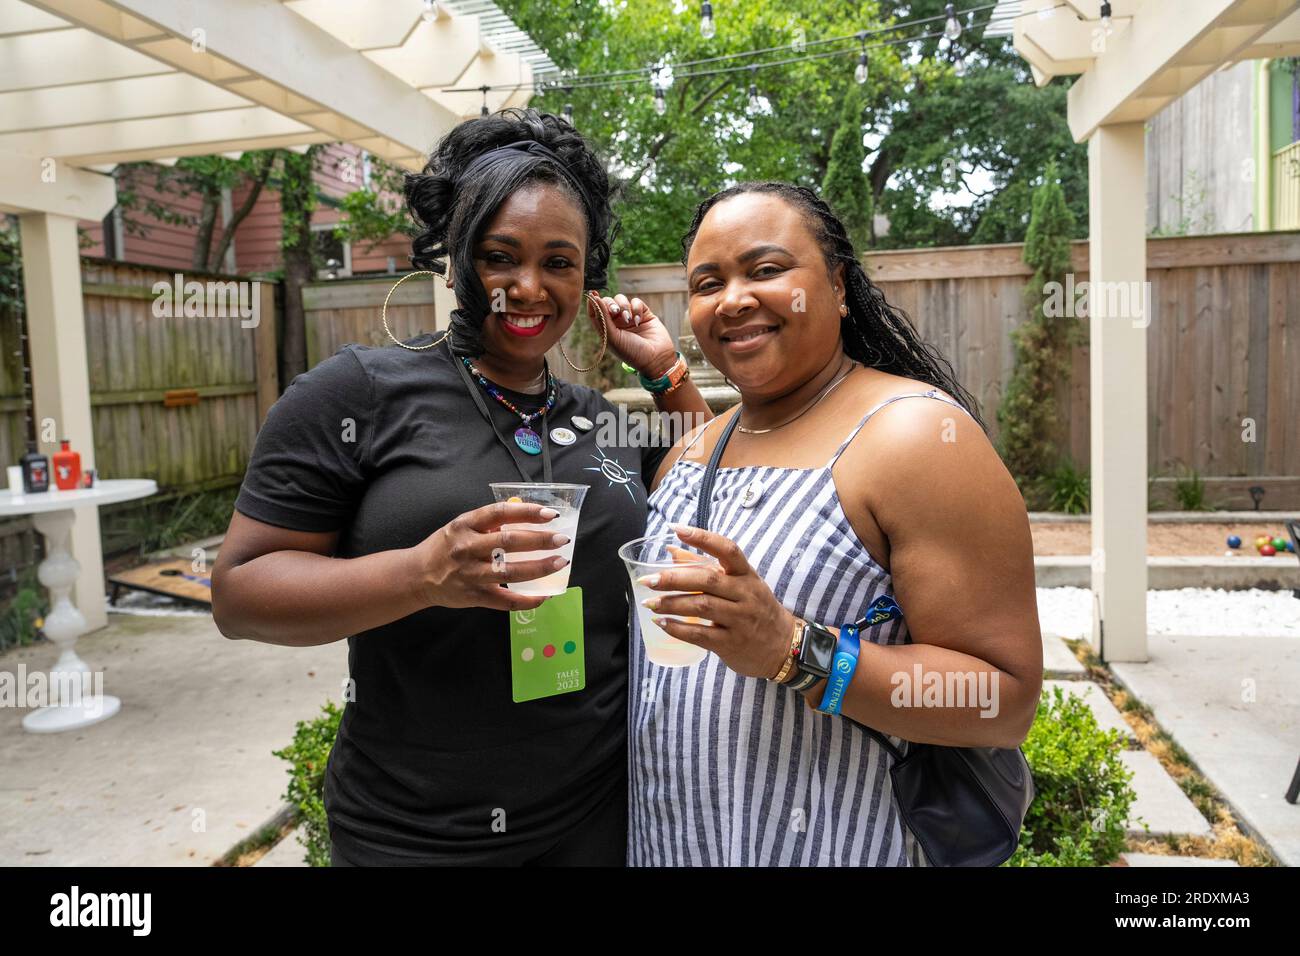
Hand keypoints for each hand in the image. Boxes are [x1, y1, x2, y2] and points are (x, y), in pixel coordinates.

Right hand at [410, 501, 569, 611]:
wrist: (417, 576)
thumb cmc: (445, 547)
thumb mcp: (461, 526)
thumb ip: (488, 522)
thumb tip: (526, 516)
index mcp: (465, 524)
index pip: (500, 513)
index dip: (527, 512)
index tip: (550, 514)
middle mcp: (467, 547)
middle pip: (509, 543)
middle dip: (540, 540)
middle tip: (562, 539)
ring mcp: (470, 574)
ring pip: (510, 572)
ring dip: (539, 568)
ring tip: (560, 563)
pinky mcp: (473, 596)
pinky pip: (505, 601)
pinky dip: (527, 600)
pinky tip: (544, 596)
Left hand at [592, 293, 676, 378]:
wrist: (656, 358)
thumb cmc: (631, 352)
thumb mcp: (612, 337)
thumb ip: (602, 318)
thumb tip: (595, 298)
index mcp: (607, 329)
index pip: (596, 312)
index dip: (593, 302)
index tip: (592, 294)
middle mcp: (617, 322)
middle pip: (608, 303)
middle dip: (610, 304)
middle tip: (615, 311)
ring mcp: (630, 317)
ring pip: (621, 299)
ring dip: (623, 306)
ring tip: (628, 319)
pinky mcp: (644, 313)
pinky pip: (636, 302)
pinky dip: (636, 309)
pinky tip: (638, 321)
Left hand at [635, 524, 796, 679]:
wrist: (782, 646)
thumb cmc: (755, 608)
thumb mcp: (739, 584)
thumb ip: (706, 566)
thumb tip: (671, 550)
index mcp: (746, 575)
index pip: (727, 550)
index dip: (702, 537)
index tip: (676, 528)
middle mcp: (745, 594)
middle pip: (707, 580)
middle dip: (674, 579)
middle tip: (649, 580)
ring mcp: (740, 620)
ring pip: (701, 607)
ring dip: (671, 604)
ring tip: (649, 602)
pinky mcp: (731, 643)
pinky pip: (700, 635)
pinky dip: (678, 628)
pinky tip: (661, 622)